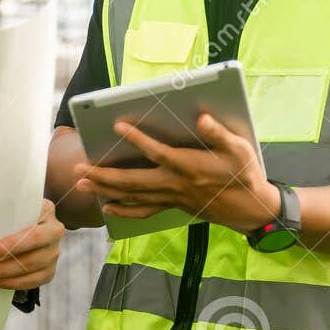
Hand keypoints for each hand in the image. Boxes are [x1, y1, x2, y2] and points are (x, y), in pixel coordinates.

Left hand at [0, 198, 62, 290]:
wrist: (29, 228)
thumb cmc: (13, 216)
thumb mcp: (11, 207)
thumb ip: (0, 208)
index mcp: (45, 210)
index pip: (30, 225)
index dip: (12, 242)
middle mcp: (54, 231)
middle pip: (31, 250)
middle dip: (6, 261)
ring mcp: (54, 252)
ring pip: (31, 267)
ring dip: (5, 274)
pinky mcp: (49, 270)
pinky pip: (32, 281)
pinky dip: (12, 283)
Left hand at [74, 113, 279, 233]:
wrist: (251, 208)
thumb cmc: (244, 174)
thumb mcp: (240, 149)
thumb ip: (219, 133)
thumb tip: (201, 117)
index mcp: (189, 166)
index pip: (157, 151)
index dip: (137, 138)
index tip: (117, 124)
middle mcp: (175, 184)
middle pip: (132, 180)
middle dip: (103, 175)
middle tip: (79, 169)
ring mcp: (171, 197)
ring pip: (132, 196)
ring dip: (105, 190)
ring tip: (82, 183)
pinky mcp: (172, 205)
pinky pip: (143, 211)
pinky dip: (123, 210)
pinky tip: (107, 207)